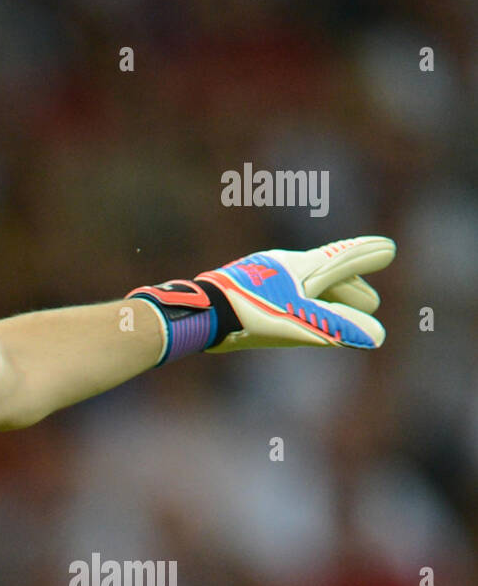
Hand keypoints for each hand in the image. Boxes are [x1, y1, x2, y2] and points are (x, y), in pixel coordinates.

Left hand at [127, 235, 396, 363]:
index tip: (388, 249)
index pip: (342, 259)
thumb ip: (336, 327)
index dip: (365, 256)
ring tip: (335, 309)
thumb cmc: (248, 314)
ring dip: (324, 296)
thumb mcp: (298, 322)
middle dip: (351, 288)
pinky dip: (299, 301)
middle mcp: (282, 265)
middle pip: (326, 274)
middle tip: (370, 302)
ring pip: (303, 283)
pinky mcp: (242, 289)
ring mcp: (260, 275)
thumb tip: (376, 336)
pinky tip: (291, 312)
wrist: (197, 312)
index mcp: (301, 267)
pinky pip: (282, 291)